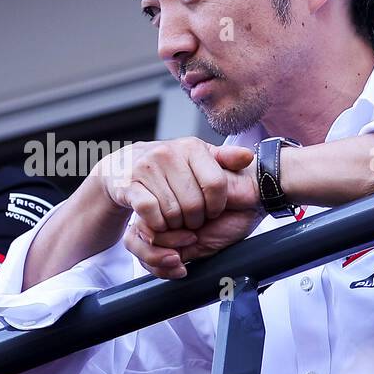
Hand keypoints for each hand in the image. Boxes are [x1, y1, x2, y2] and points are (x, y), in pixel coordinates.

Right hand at [96, 138, 254, 231]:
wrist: (124, 165)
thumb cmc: (168, 165)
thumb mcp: (198, 158)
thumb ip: (225, 159)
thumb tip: (249, 157)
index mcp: (191, 147)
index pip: (216, 184)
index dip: (217, 205)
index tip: (212, 211)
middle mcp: (168, 153)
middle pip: (194, 203)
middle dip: (195, 219)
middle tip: (192, 221)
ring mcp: (146, 168)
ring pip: (172, 211)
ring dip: (175, 225)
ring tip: (176, 222)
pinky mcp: (128, 184)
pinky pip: (149, 211)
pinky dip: (156, 223)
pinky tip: (159, 223)